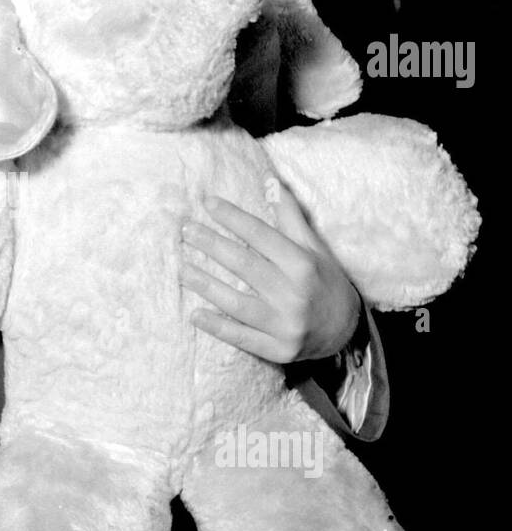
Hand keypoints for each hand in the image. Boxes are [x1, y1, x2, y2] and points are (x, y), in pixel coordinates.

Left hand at [180, 184, 361, 363]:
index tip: (208, 203)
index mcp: (303, 265)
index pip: (261, 235)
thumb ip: (289, 216)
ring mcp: (286, 325)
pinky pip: (241, 338)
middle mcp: (294, 294)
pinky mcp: (278, 350)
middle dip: (212, 245)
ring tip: (182, 269)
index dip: (233, 217)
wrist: (348, 331)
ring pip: (238, 303)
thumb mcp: (314, 247)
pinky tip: (194, 314)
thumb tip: (269, 181)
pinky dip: (217, 327)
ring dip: (206, 285)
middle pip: (245, 265)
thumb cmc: (325, 281)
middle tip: (185, 230)